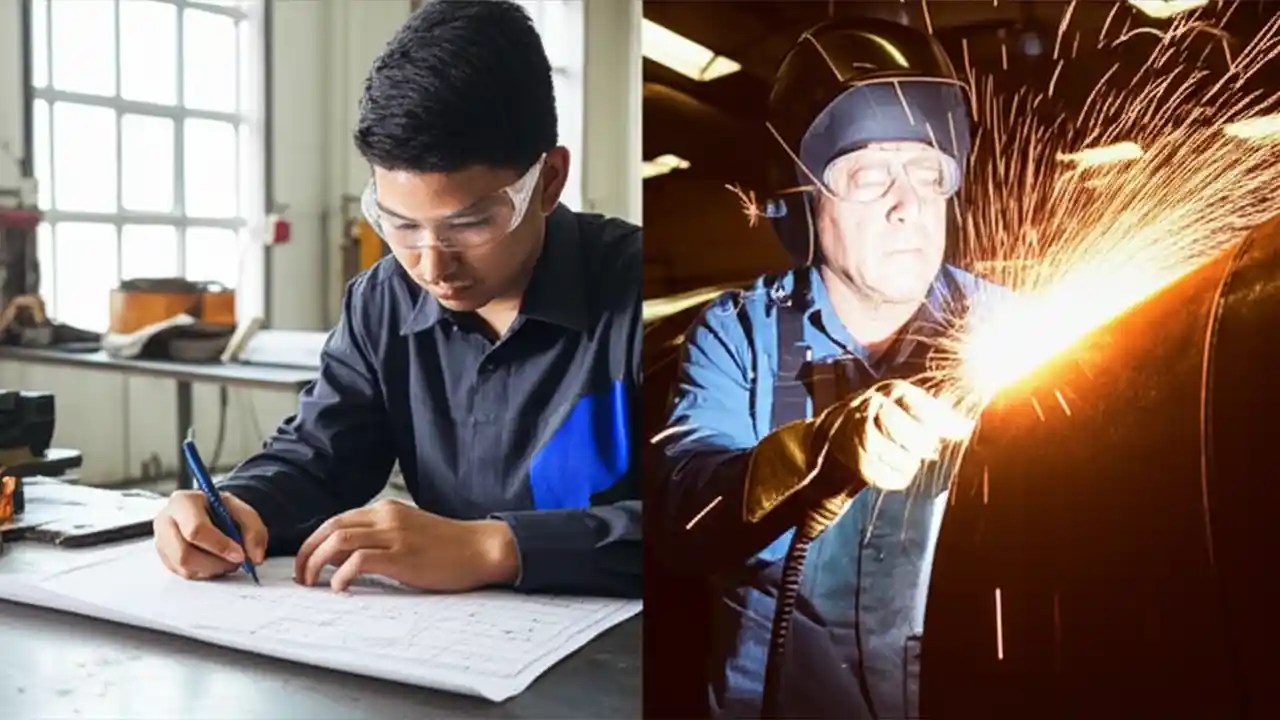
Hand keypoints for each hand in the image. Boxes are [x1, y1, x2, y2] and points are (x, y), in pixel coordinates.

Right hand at [153, 490, 267, 579]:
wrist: (208, 512)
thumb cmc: (221, 510)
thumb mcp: (241, 511)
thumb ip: (254, 530)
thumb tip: (255, 557)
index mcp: (182, 502)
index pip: (195, 530)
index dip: (220, 546)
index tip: (240, 554)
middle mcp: (165, 522)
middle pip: (184, 554)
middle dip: (216, 563)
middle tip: (236, 562)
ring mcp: (162, 542)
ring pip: (185, 568)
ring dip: (213, 569)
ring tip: (228, 560)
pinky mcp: (165, 559)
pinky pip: (185, 574)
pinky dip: (206, 572)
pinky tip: (216, 562)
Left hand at [294, 499, 519, 592]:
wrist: (480, 548)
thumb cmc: (448, 546)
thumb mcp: (408, 534)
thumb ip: (378, 539)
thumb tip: (342, 558)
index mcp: (386, 510)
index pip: (337, 520)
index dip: (314, 541)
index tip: (305, 562)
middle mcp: (386, 517)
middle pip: (331, 527)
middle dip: (306, 551)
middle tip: (299, 575)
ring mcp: (394, 535)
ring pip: (338, 540)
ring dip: (316, 562)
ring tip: (311, 583)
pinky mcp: (402, 556)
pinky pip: (359, 560)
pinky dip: (341, 574)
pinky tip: (339, 588)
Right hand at [847, 379, 974, 490]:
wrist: (841, 433)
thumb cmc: (887, 419)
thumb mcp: (910, 408)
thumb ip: (940, 416)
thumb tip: (967, 427)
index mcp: (894, 390)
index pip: (921, 406)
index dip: (940, 423)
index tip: (949, 435)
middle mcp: (873, 406)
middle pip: (906, 430)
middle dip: (919, 444)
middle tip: (925, 451)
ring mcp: (861, 432)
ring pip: (896, 454)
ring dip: (908, 464)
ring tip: (907, 461)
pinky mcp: (856, 457)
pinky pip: (883, 474)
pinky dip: (894, 478)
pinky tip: (895, 472)